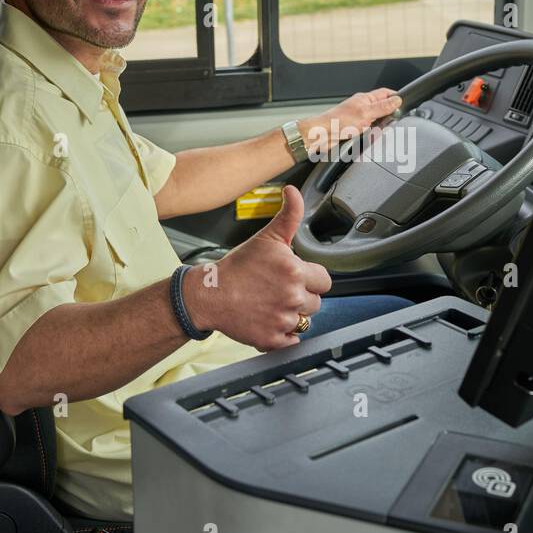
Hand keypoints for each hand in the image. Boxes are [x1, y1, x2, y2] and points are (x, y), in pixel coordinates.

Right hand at [183, 185, 331, 350]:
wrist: (208, 294)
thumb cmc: (237, 267)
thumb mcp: (266, 237)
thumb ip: (289, 216)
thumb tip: (293, 192)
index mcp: (295, 271)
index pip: (324, 280)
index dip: (310, 278)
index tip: (294, 278)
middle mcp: (293, 297)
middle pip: (315, 302)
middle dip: (301, 296)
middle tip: (277, 290)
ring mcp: (283, 320)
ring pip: (304, 321)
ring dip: (292, 315)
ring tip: (270, 304)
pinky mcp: (273, 340)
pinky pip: (292, 340)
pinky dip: (283, 334)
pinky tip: (267, 320)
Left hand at [301, 88, 401, 157]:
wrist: (322, 135)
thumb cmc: (337, 122)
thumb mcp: (365, 113)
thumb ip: (382, 107)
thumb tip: (397, 100)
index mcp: (365, 99)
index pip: (385, 93)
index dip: (396, 97)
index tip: (405, 103)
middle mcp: (362, 107)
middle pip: (383, 109)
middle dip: (389, 116)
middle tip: (394, 122)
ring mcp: (359, 119)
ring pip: (377, 122)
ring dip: (379, 129)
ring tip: (379, 132)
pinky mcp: (355, 130)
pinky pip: (370, 132)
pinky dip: (372, 136)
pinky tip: (371, 139)